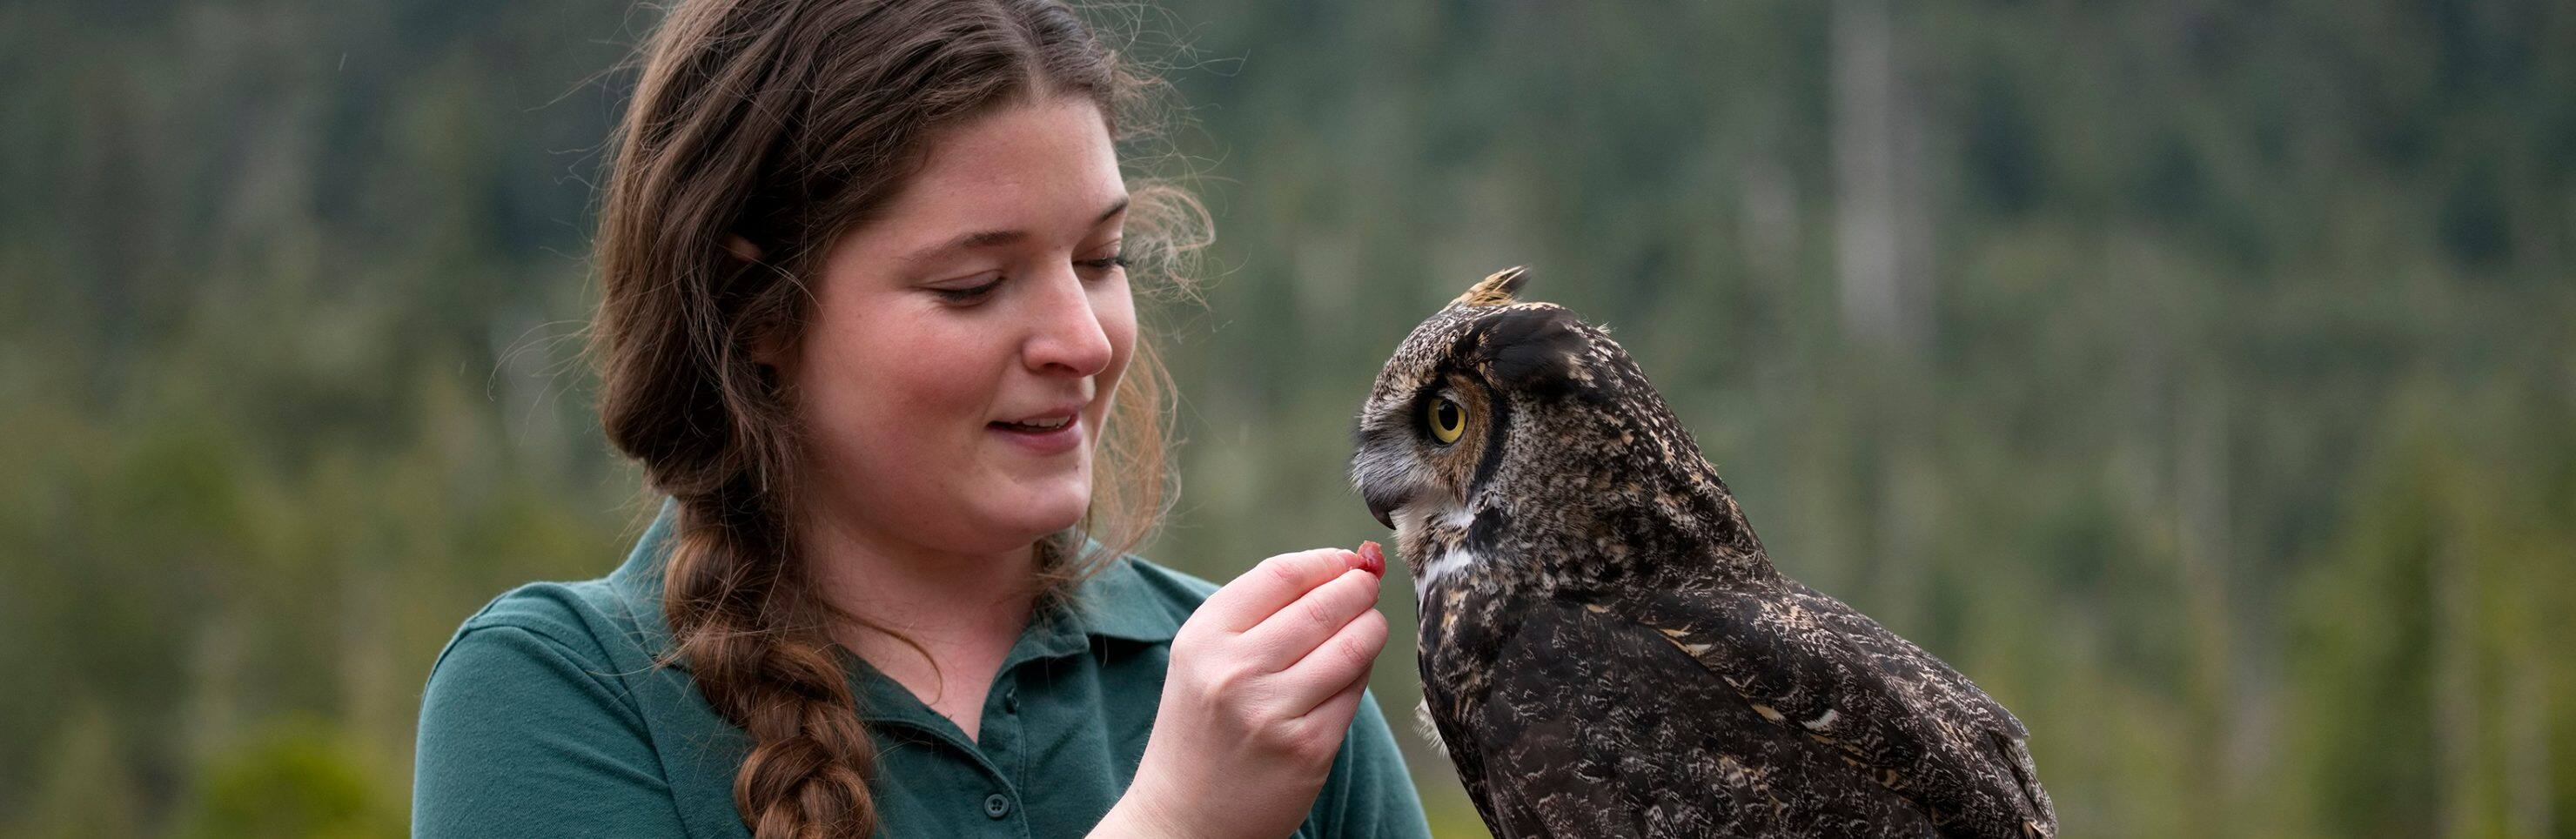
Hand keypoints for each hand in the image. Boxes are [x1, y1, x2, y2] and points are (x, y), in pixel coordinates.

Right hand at [1093, 542, 1390, 838]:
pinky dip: (1361, 674)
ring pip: (1352, 646)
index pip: (1281, 575)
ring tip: (1369, 624)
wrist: (1185, 818)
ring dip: (1372, 627)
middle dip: (1359, 588)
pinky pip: (1355, 693)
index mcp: (1203, 639)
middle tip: (1369, 585)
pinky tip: (1351, 671)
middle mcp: (1234, 672)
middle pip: (1323, 606)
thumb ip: (1260, 612)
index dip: (1325, 561)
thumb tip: (1344, 566)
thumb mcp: (1203, 659)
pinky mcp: (1308, 749)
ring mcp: (1272, 713)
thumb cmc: (1202, 727)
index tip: (1347, 560)